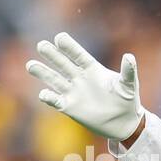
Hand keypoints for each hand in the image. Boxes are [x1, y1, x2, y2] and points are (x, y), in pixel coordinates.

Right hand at [26, 32, 143, 141]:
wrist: (124, 122)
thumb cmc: (128, 100)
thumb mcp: (129, 85)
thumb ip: (128, 72)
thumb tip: (130, 57)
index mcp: (92, 69)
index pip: (78, 55)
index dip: (69, 47)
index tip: (60, 38)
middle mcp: (79, 78)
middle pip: (63, 64)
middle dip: (52, 55)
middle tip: (42, 45)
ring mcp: (73, 92)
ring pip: (54, 79)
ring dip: (42, 73)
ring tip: (30, 65)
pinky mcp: (69, 106)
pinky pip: (55, 100)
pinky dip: (48, 97)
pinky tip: (43, 94)